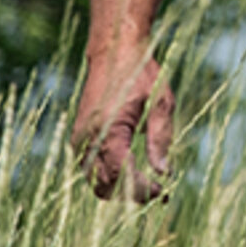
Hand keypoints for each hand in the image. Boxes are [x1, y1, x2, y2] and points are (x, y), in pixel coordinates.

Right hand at [73, 48, 174, 201]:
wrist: (113, 52)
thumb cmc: (140, 73)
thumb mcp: (161, 101)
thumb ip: (162, 138)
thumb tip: (165, 172)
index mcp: (107, 129)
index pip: (120, 174)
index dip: (142, 189)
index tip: (164, 192)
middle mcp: (87, 137)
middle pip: (104, 185)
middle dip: (132, 194)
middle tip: (160, 192)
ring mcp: (79, 139)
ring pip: (95, 181)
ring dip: (120, 188)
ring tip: (149, 184)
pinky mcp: (79, 138)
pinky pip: (91, 169)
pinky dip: (110, 177)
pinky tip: (133, 172)